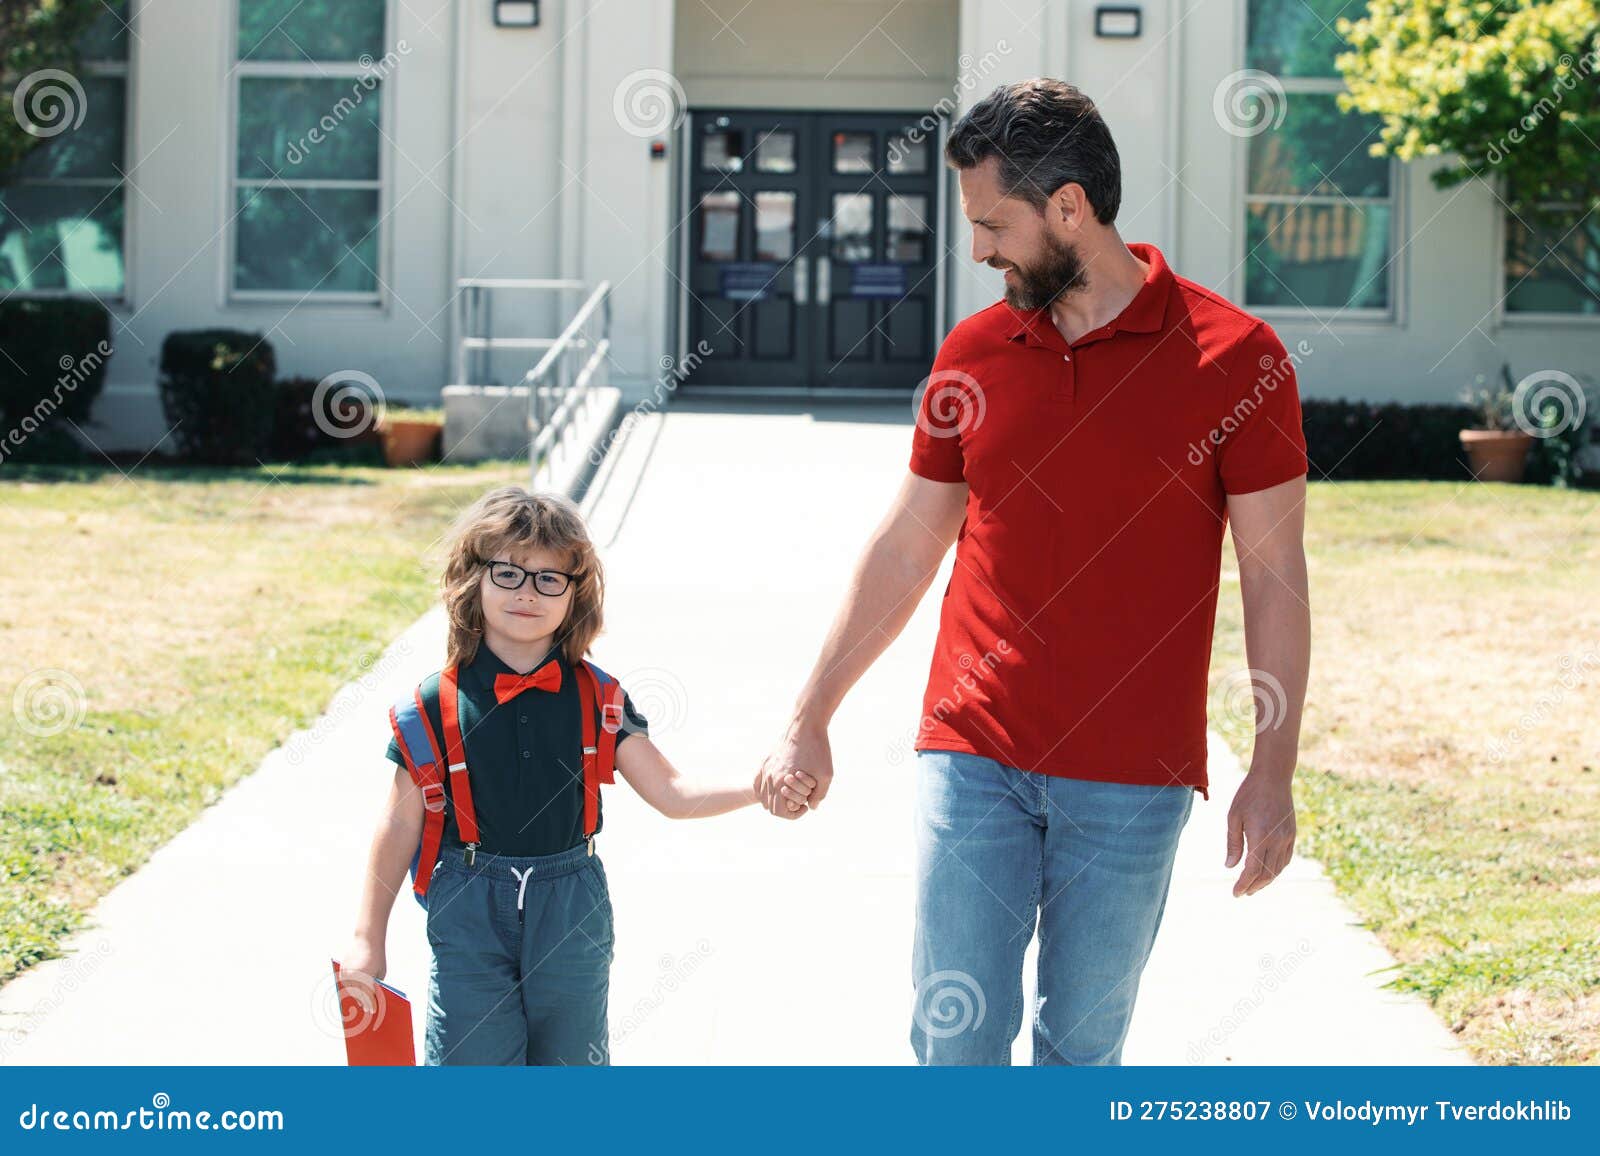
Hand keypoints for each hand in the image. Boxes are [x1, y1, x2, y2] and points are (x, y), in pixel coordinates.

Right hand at [339, 937, 387, 1016]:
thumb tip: (372, 995)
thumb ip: (376, 984)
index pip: (367, 996)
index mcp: (366, 978)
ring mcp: (347, 973)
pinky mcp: (343, 969)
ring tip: (360, 1002)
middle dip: (362, 1002)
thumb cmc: (377, 956)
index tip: (372, 1011)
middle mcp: (354, 976)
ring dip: (355, 996)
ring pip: (350, 990)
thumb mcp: (381, 971)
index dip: (370, 1004)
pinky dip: (350, 988)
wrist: (367, 939)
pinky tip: (354, 992)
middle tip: (366, 1009)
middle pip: (358, 994)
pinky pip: (346, 983)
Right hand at [755, 718, 830, 818]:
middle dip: (783, 808)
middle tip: (798, 801)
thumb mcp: (825, 774)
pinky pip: (757, 781)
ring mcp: (765, 767)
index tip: (804, 806)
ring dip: (773, 799)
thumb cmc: (818, 749)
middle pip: (768, 806)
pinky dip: (764, 789)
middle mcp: (770, 776)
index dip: (792, 814)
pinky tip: (776, 787)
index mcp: (782, 782)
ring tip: (788, 795)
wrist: (806, 724)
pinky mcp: (765, 760)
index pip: (778, 811)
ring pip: (760, 794)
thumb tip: (811, 807)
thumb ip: (819, 795)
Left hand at [1224, 770, 1295, 896]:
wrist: (1273, 778)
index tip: (1236, 893)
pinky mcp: (1292, 834)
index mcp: (1260, 836)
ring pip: (1278, 868)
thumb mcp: (1234, 817)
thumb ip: (1233, 843)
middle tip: (1243, 892)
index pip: (1253, 870)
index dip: (1244, 884)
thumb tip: (1230, 867)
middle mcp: (1277, 840)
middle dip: (1254, 886)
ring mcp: (1287, 838)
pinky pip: (1286, 859)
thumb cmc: (1248, 795)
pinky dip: (1276, 869)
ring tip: (1253, 886)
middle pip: (1267, 873)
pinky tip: (1267, 872)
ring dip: (1266, 880)